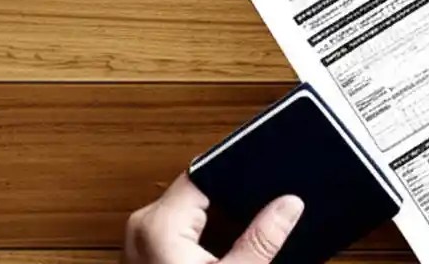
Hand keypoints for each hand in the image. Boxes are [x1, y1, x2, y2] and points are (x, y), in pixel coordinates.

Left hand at [123, 173, 303, 263]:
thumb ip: (263, 238)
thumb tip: (289, 204)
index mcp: (159, 224)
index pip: (205, 172)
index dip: (239, 174)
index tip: (266, 182)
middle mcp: (142, 228)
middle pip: (200, 193)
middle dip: (234, 204)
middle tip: (258, 222)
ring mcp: (140, 243)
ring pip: (192, 212)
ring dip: (219, 224)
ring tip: (235, 248)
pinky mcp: (145, 256)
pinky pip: (181, 231)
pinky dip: (204, 240)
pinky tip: (220, 259)